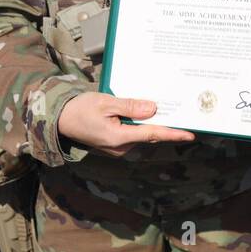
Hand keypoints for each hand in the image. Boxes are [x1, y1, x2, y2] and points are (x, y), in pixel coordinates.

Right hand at [56, 92, 194, 157]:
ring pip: (141, 134)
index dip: (173, 134)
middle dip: (164, 124)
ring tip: (162, 109)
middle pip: (149, 134)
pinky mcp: (115, 145)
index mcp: (119, 138)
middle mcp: (121, 147)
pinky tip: (143, 114)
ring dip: (150, 123)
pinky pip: (133, 134)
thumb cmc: (80, 109)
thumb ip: (131, 106)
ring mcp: (118, 149)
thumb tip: (153, 109)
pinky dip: (140, 125)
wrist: (60, 120)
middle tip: (180, 112)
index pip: (152, 134)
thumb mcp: (106, 103)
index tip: (190, 135)